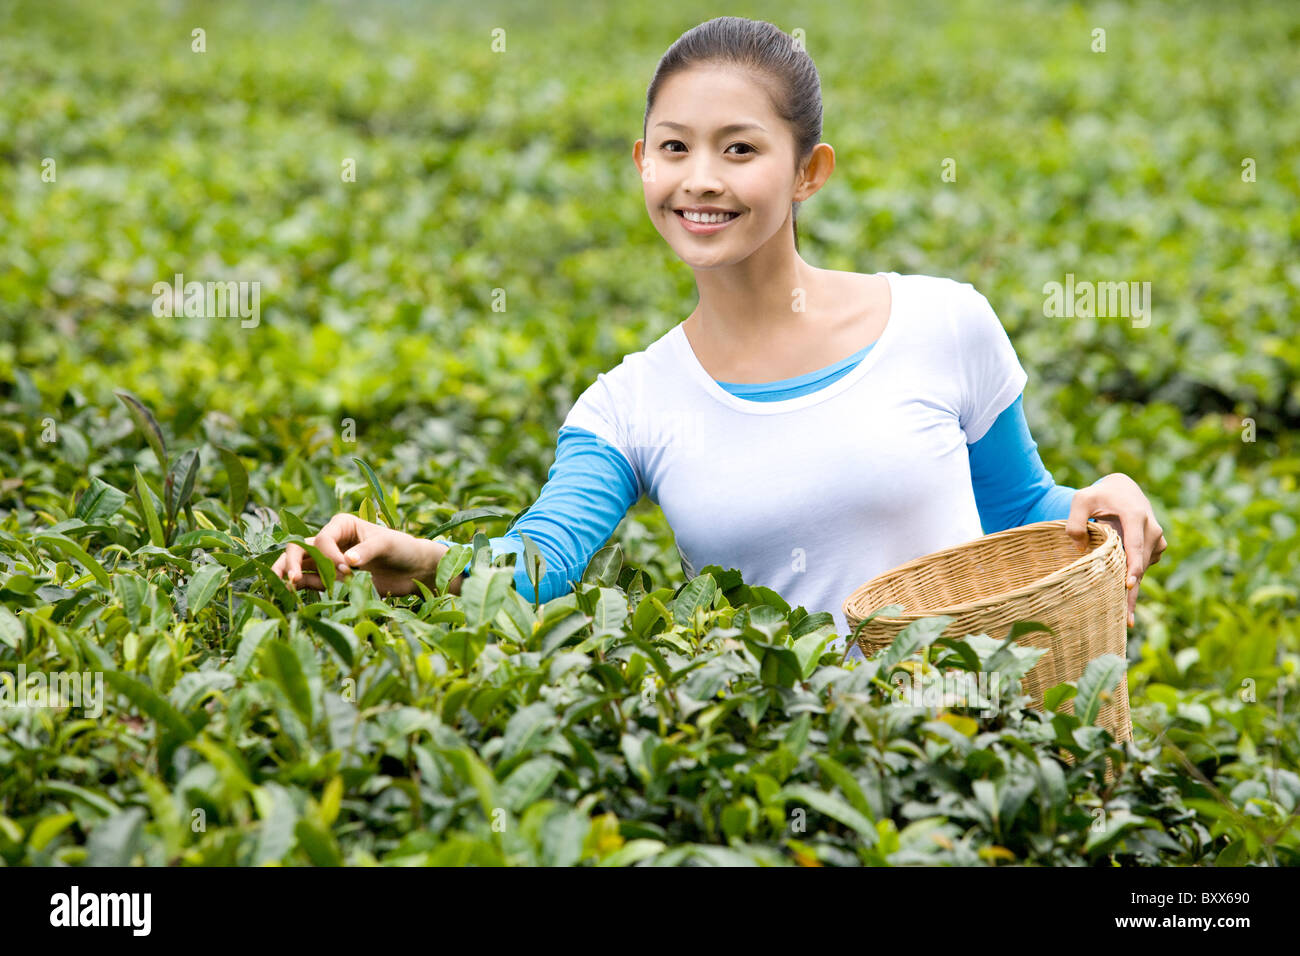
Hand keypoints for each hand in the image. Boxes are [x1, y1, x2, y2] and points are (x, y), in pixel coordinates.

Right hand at [271, 513, 450, 595]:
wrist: (414, 570)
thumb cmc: (402, 548)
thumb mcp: (387, 544)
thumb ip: (367, 551)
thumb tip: (348, 561)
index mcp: (342, 525)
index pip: (323, 539)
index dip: (329, 556)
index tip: (348, 570)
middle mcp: (331, 540)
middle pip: (300, 548)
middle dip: (292, 562)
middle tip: (292, 579)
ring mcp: (329, 560)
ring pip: (300, 565)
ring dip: (290, 574)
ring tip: (284, 588)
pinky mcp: (332, 579)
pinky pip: (311, 581)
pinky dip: (302, 586)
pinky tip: (292, 594)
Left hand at [1065, 473, 1167, 627]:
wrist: (1124, 490)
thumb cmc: (1099, 496)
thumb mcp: (1081, 499)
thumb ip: (1075, 520)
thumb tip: (1079, 546)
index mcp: (1135, 515)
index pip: (1134, 545)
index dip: (1132, 566)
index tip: (1129, 585)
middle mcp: (1151, 528)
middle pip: (1140, 565)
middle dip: (1132, 592)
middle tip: (1124, 620)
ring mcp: (1156, 539)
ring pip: (1143, 569)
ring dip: (1133, 591)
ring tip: (1124, 618)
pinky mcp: (1155, 548)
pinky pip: (1144, 567)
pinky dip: (1133, 581)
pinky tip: (1121, 595)